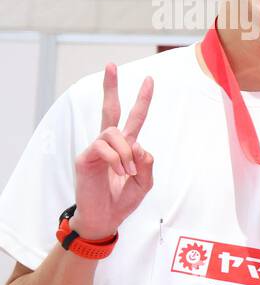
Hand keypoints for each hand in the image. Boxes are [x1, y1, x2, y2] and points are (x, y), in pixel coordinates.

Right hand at [72, 63, 154, 239]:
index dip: (142, 100)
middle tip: (111, 65)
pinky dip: (116, 160)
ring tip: (128, 172)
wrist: (105, 218)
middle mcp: (110, 143)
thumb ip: (147, 164)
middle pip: (110, 110)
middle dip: (111, 87)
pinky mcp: (85, 158)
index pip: (134, 118)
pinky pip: (103, 148)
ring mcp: (95, 149)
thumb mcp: (145, 183)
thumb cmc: (122, 200)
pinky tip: (118, 172)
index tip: (150, 80)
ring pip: (114, 133)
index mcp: (126, 146)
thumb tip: (138, 146)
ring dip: (125, 152)